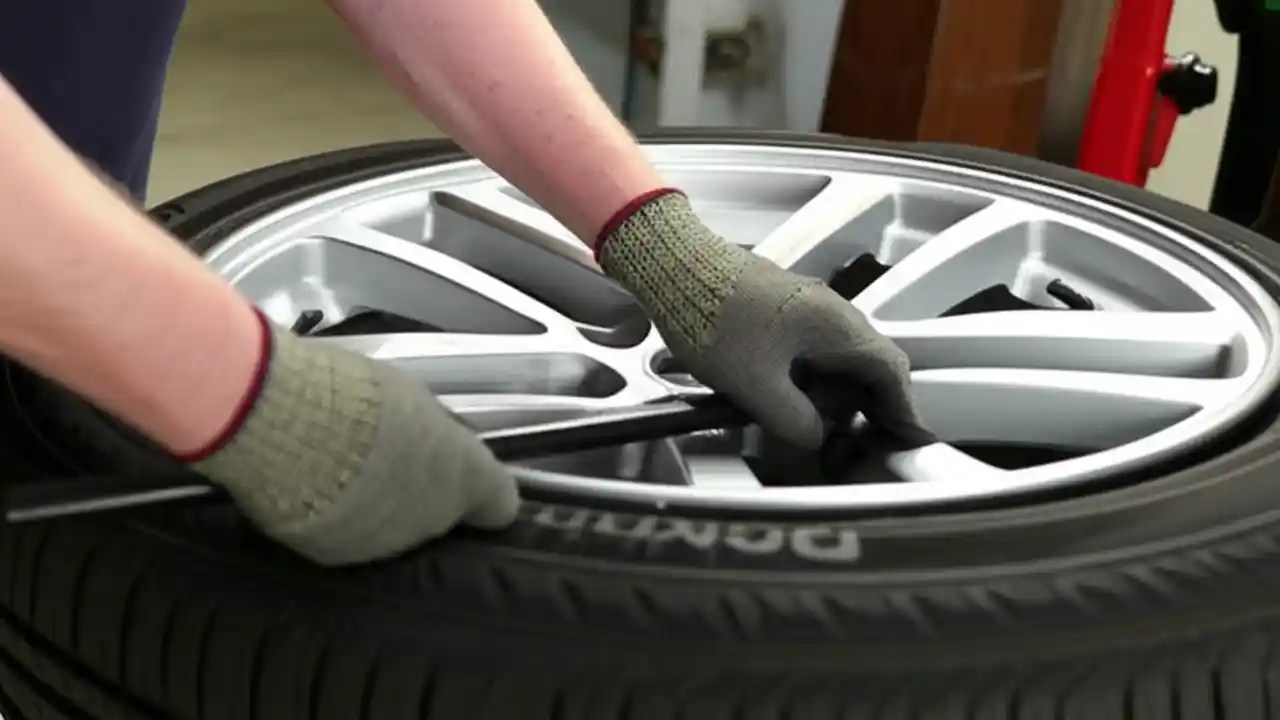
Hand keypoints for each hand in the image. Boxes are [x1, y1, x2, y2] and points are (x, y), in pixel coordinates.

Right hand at [190, 313, 519, 565]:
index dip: (484, 493)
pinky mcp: (334, 557)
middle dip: (422, 495)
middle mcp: (432, 522)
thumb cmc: (356, 396)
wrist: (283, 425)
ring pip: (394, 531)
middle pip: (440, 517)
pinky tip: (314, 489)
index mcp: (465, 478)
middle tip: (389, 460)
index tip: (467, 480)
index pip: (500, 506)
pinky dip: (338, 520)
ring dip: (380, 510)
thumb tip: (434, 442)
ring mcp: (384, 547)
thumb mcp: (414, 400)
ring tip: (343, 471)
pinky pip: (347, 537)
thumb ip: (434, 432)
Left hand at [598, 190, 923, 449]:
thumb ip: (794, 419)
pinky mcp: (782, 306)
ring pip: (839, 353)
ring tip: (820, 423)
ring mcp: (806, 305)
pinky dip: (813, 374)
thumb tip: (815, 436)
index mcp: (836, 325)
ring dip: (836, 389)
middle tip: (859, 437)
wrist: (674, 267)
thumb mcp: (756, 386)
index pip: (890, 369)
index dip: (900, 407)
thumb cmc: (714, 319)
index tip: (902, 434)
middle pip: (869, 361)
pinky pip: (812, 345)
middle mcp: (830, 310)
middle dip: (867, 402)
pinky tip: (789, 395)